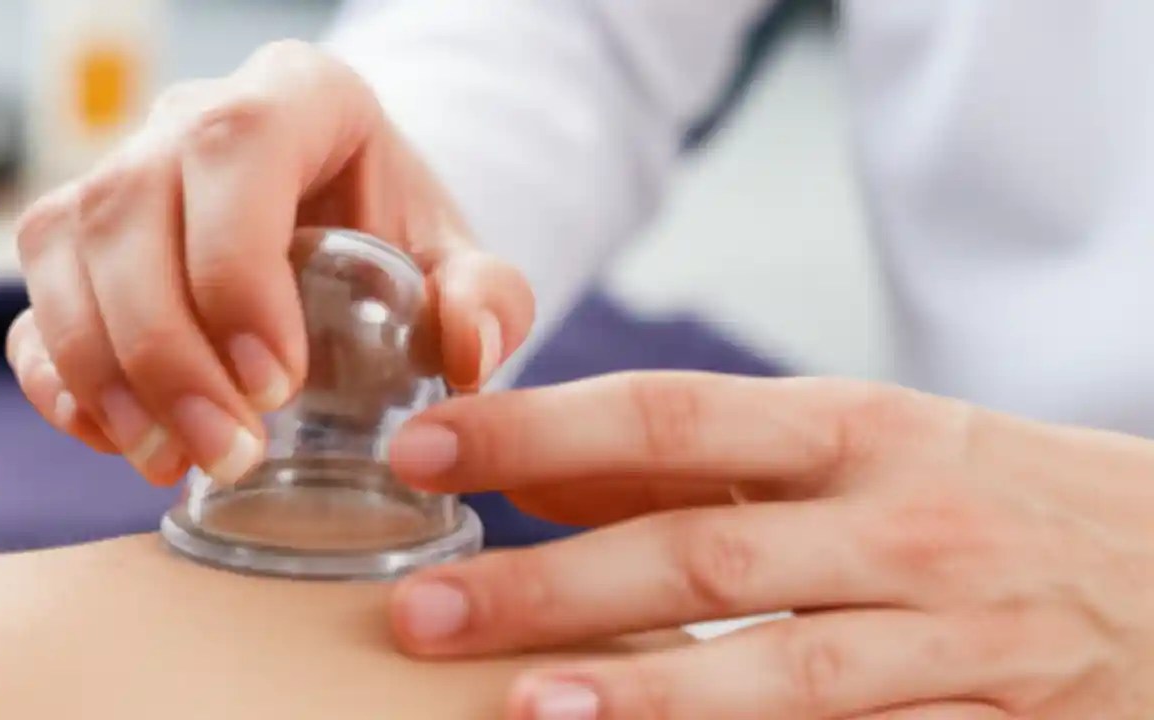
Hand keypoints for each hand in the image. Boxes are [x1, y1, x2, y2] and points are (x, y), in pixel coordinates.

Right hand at [5, 41, 532, 485]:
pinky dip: (61, 379)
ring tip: (173, 462)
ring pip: (66, 249)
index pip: (236, 145)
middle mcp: (190, 120)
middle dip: (168, 349)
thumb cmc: (400, 239)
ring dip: (106, 372)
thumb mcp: (459, 260)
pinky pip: (37, 300)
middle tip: (229, 450)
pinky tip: (118, 440)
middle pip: (131, 206)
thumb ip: (488, 297)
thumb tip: (471, 352)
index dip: (235, 264)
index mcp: (297, 95)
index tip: (278, 380)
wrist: (348, 233)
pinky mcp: (81, 245)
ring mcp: (122, 173)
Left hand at [386, 372, 1153, 718]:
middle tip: (423, 610)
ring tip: (527, 709)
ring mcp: (956, 636)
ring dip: (650, 693)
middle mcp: (902, 523)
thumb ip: (702, 458)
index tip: (425, 448)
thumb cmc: (986, 491)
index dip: (538, 430)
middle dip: (553, 584)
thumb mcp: (857, 443)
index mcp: (856, 427)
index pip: (668, 415)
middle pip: (703, 551)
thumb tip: (539, 464)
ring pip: (787, 673)